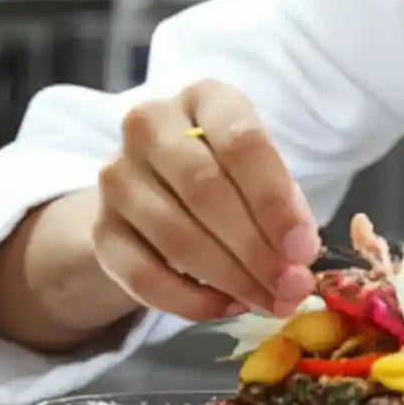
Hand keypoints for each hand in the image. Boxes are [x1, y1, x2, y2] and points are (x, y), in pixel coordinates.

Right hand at [93, 79, 322, 321]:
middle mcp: (150, 126)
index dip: (274, 199)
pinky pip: (143, 275)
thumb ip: (284, 204)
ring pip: (176, 236)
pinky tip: (228, 306)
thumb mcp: (262, 169)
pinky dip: (191, 300)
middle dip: (256, 248)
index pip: (241, 142)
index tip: (302, 248)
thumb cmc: (230, 171)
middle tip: (292, 287)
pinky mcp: (101, 228)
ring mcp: (117, 176)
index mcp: (205, 98)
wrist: (158, 187)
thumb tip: (298, 255)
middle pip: (206, 191)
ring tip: (270, 301)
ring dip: (231, 279)